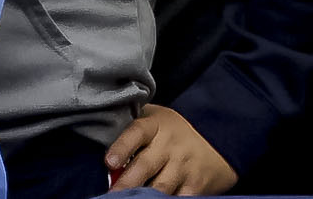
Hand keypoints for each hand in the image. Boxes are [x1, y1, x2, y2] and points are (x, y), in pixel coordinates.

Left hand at [103, 103, 236, 193]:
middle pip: (145, 165)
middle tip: (111, 194)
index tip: (109, 162)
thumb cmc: (171, 134)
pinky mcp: (196, 184)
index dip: (122, 147)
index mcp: (156, 126)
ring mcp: (185, 165)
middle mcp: (171, 144)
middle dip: (127, 182)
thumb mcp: (154, 121)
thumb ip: (129, 133)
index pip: (136, 133)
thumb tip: (93, 146)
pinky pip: (178, 198)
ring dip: (144, 196)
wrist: (219, 139)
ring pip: (160, 187)